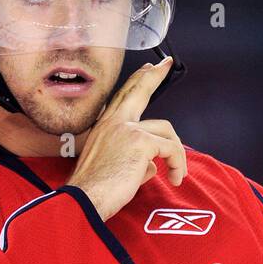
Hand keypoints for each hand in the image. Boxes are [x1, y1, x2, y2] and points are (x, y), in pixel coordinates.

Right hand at [67, 57, 187, 221]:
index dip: (137, 81)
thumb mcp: (112, 169)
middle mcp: (113, 122)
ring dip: (176, 153)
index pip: (122, 97)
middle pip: (139, 90)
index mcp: (104, 127)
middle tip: (166, 63)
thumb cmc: (93, 192)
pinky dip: (177, 164)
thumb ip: (134, 161)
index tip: (148, 68)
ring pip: (165, 130)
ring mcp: (127, 128)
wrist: (84, 199)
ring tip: (176, 174)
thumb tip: (152, 166)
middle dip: (154, 75)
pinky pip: (172, 149)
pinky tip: (174, 178)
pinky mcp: (141, 142)